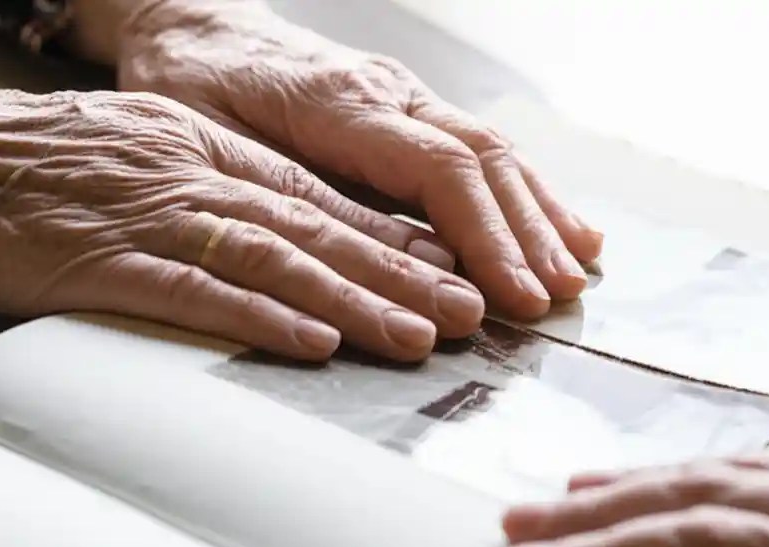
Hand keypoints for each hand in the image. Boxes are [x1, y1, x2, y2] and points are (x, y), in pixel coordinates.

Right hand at [0, 89, 483, 360]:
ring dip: (357, 300)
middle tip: (470, 311)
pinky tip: (315, 341)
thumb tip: (286, 227)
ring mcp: (152, 216)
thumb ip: (210, 182)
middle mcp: (191, 174)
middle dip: (402, 274)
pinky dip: (263, 319)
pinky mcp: (106, 263)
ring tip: (420, 335)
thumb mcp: (136, 151)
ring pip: (279, 260)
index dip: (390, 235)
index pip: (316, 196)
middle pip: (318, 229)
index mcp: (201, 146)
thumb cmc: (26, 167)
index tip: (451, 267)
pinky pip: (198, 293)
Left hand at [95, 0, 600, 319]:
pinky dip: (525, 193)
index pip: (439, 167)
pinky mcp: (409, 108)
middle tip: (561, 297)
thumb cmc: (191, 85)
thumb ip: (283, 190)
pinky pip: (479, 149)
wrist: (194, 25)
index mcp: (342, 102)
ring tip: (577, 271)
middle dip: (527, 233)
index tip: (514, 294)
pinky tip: (560, 225)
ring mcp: (405, 95)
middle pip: (481, 160)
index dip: (484, 234)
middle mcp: (389, 92)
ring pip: (492, 151)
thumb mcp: (210, 138)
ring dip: (540, 215)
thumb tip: (357, 260)